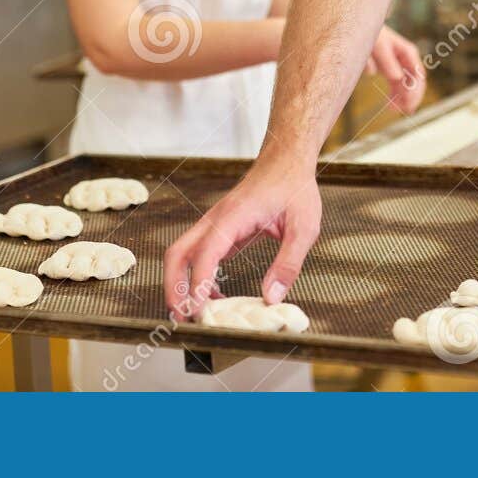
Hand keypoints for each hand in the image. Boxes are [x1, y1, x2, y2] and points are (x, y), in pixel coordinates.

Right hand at [162, 159, 322, 320]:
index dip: (199, 283)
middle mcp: (216, 220)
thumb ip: (288, 263)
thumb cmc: (294, 187)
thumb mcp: (304, 227)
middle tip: (183, 316)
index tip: (199, 309)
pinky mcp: (220, 229)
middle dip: (174, 286)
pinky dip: (198, 277)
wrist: (286, 161)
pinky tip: (215, 294)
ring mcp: (215, 224)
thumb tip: (271, 297)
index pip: (206, 253)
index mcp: (234, 216)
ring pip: (182, 254)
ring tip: (194, 313)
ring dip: (181, 283)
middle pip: (177, 253)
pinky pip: (199, 255)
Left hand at [366, 25, 424, 113]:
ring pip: (408, 87)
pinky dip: (396, 97)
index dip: (415, 91)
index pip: (417, 75)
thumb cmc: (371, 35)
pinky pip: (398, 87)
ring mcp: (399, 66)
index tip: (407, 104)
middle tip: (401, 110)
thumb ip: (386, 61)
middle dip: (410, 98)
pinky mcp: (391, 71)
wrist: (361, 28)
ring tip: (393, 110)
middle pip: (416, 82)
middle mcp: (407, 60)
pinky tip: (392, 106)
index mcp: (408, 52)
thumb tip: (396, 78)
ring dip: (403, 100)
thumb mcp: (378, 45)